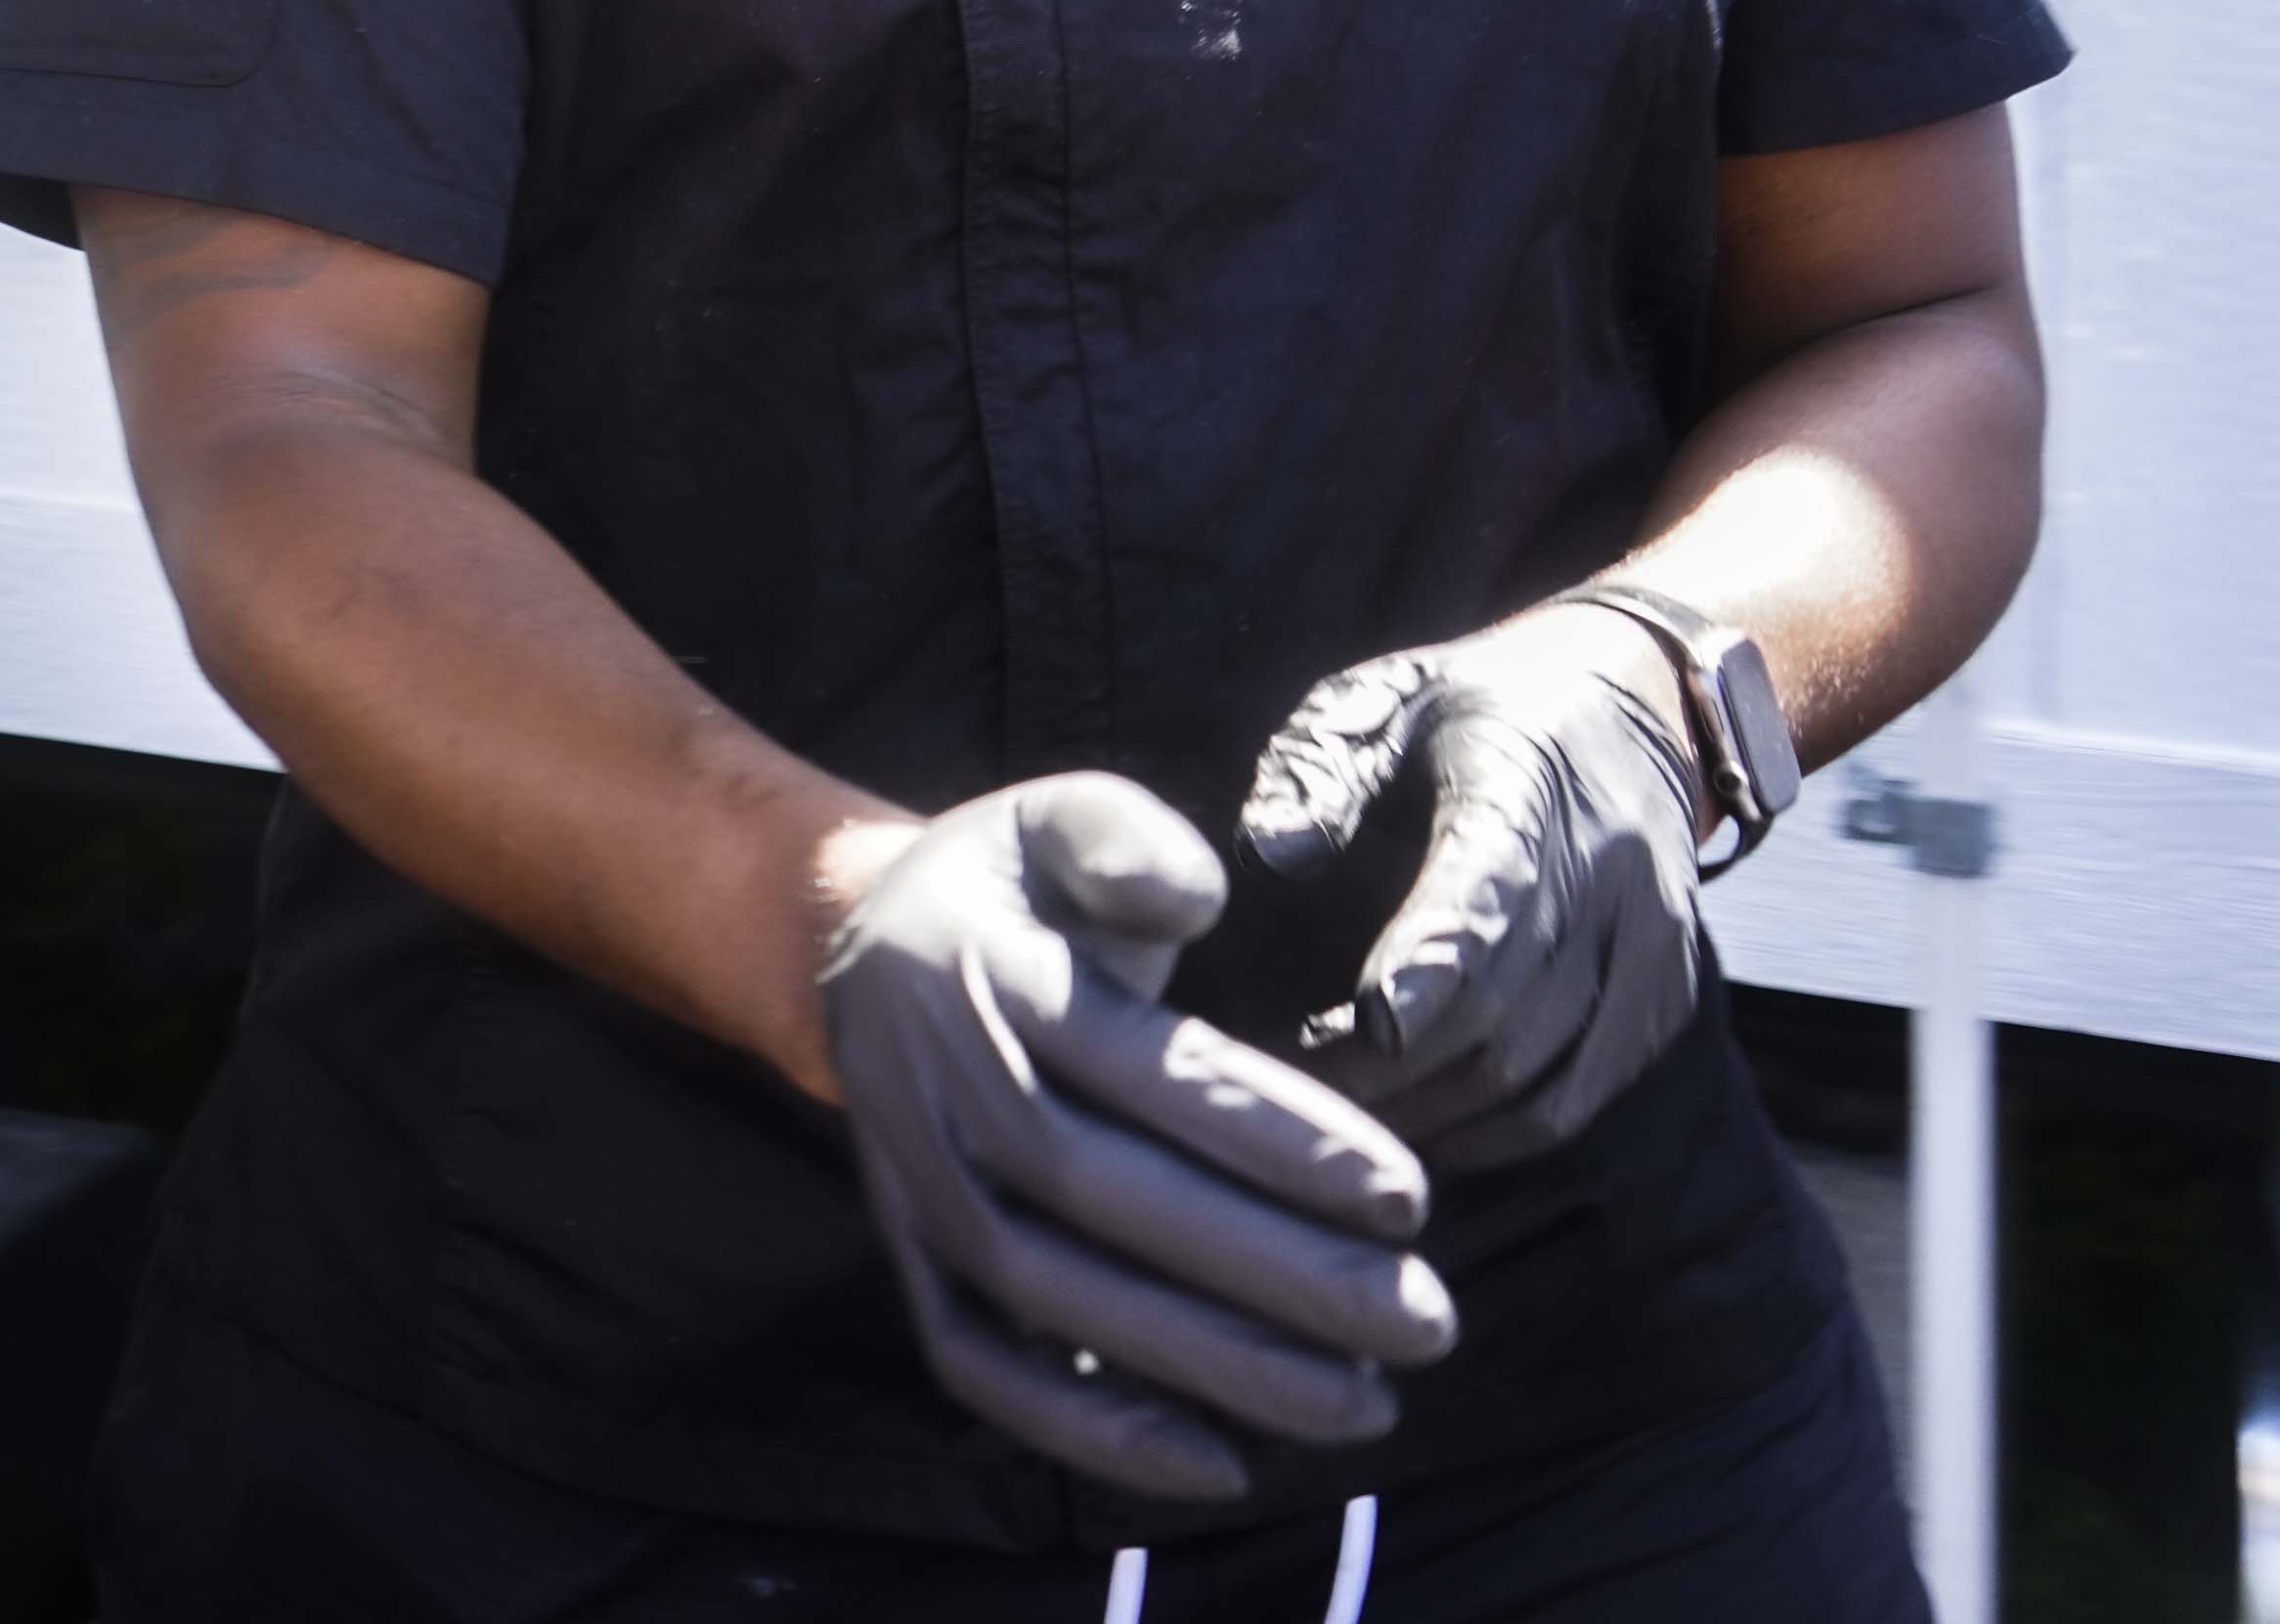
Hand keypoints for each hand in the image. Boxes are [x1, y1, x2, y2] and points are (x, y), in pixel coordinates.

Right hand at [814, 774, 1454, 1500]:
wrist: (857, 948)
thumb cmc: (1009, 888)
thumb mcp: (1056, 814)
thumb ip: (1124, 839)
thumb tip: (1195, 896)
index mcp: (989, 978)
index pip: (1142, 1074)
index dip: (1270, 1141)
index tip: (1407, 1198)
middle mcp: (941, 1093)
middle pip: (1107, 1200)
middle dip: (1274, 1275)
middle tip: (1422, 1322)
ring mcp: (916, 1189)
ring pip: (1054, 1296)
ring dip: (1208, 1364)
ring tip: (1361, 1402)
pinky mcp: (913, 1261)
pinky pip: (982, 1366)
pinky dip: (1088, 1428)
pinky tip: (1218, 1465)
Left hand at [1246, 601, 1713, 1171]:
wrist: (1629, 709)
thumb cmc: (1468, 711)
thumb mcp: (1383, 700)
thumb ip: (1320, 771)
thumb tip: (1270, 854)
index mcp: (1528, 785)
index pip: (1490, 888)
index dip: (1433, 962)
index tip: (1370, 1021)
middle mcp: (1610, 874)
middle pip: (1503, 1011)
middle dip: (1389, 1069)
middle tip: (1290, 1088)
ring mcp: (1652, 946)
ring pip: (1539, 1076)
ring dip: (1432, 1114)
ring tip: (1338, 1115)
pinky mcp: (1665, 1000)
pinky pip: (1576, 1100)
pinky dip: (1491, 1132)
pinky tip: (1417, 1123)